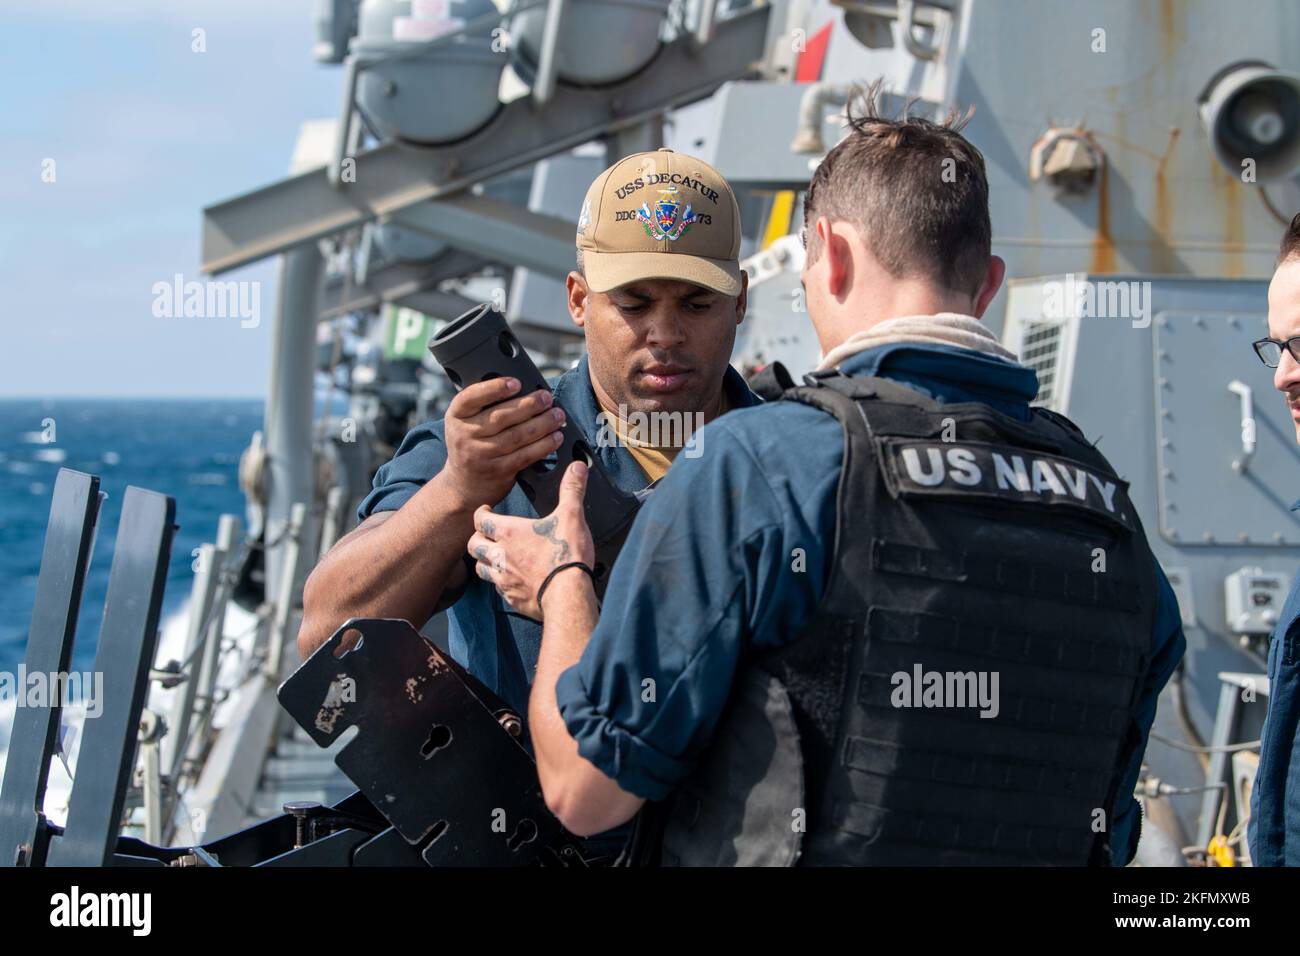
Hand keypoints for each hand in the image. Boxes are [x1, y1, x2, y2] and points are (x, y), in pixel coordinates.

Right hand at [441, 377, 566, 510]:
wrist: (465, 486)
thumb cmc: (471, 444)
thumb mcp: (466, 423)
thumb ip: (484, 406)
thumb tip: (524, 389)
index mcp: (456, 416)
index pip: (471, 397)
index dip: (494, 388)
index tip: (517, 383)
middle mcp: (464, 435)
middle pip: (501, 416)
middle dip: (529, 405)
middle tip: (547, 397)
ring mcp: (481, 455)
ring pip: (517, 435)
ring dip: (543, 424)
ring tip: (558, 415)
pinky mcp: (498, 471)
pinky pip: (526, 455)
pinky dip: (544, 445)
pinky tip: (556, 437)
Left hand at [467, 461, 594, 618]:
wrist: (568, 596)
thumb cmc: (566, 556)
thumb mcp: (572, 516)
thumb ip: (572, 490)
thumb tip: (577, 467)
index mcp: (510, 533)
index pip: (480, 520)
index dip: (481, 514)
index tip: (486, 511)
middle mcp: (501, 555)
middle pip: (474, 545)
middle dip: (477, 538)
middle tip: (487, 534)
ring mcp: (504, 579)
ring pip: (481, 569)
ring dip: (484, 562)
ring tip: (494, 557)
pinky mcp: (512, 598)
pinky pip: (498, 590)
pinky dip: (501, 584)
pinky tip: (512, 581)